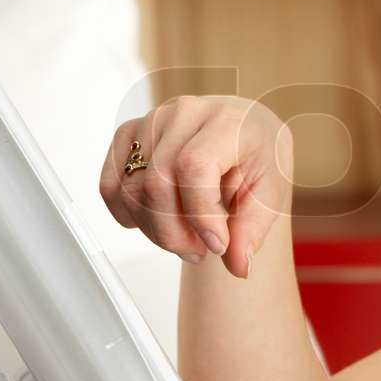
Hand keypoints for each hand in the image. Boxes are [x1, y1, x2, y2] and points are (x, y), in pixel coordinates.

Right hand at [99, 95, 293, 277]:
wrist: (245, 131)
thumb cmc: (259, 157)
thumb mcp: (271, 193)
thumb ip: (253, 229)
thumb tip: (239, 266)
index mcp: (227, 121)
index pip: (194, 166)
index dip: (200, 215)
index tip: (217, 246)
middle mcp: (185, 113)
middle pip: (156, 183)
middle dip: (174, 232)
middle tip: (199, 251)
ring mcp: (151, 120)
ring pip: (130, 189)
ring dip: (153, 229)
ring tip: (185, 240)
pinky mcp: (129, 134)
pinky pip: (110, 184)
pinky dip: (126, 214)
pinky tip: (154, 224)